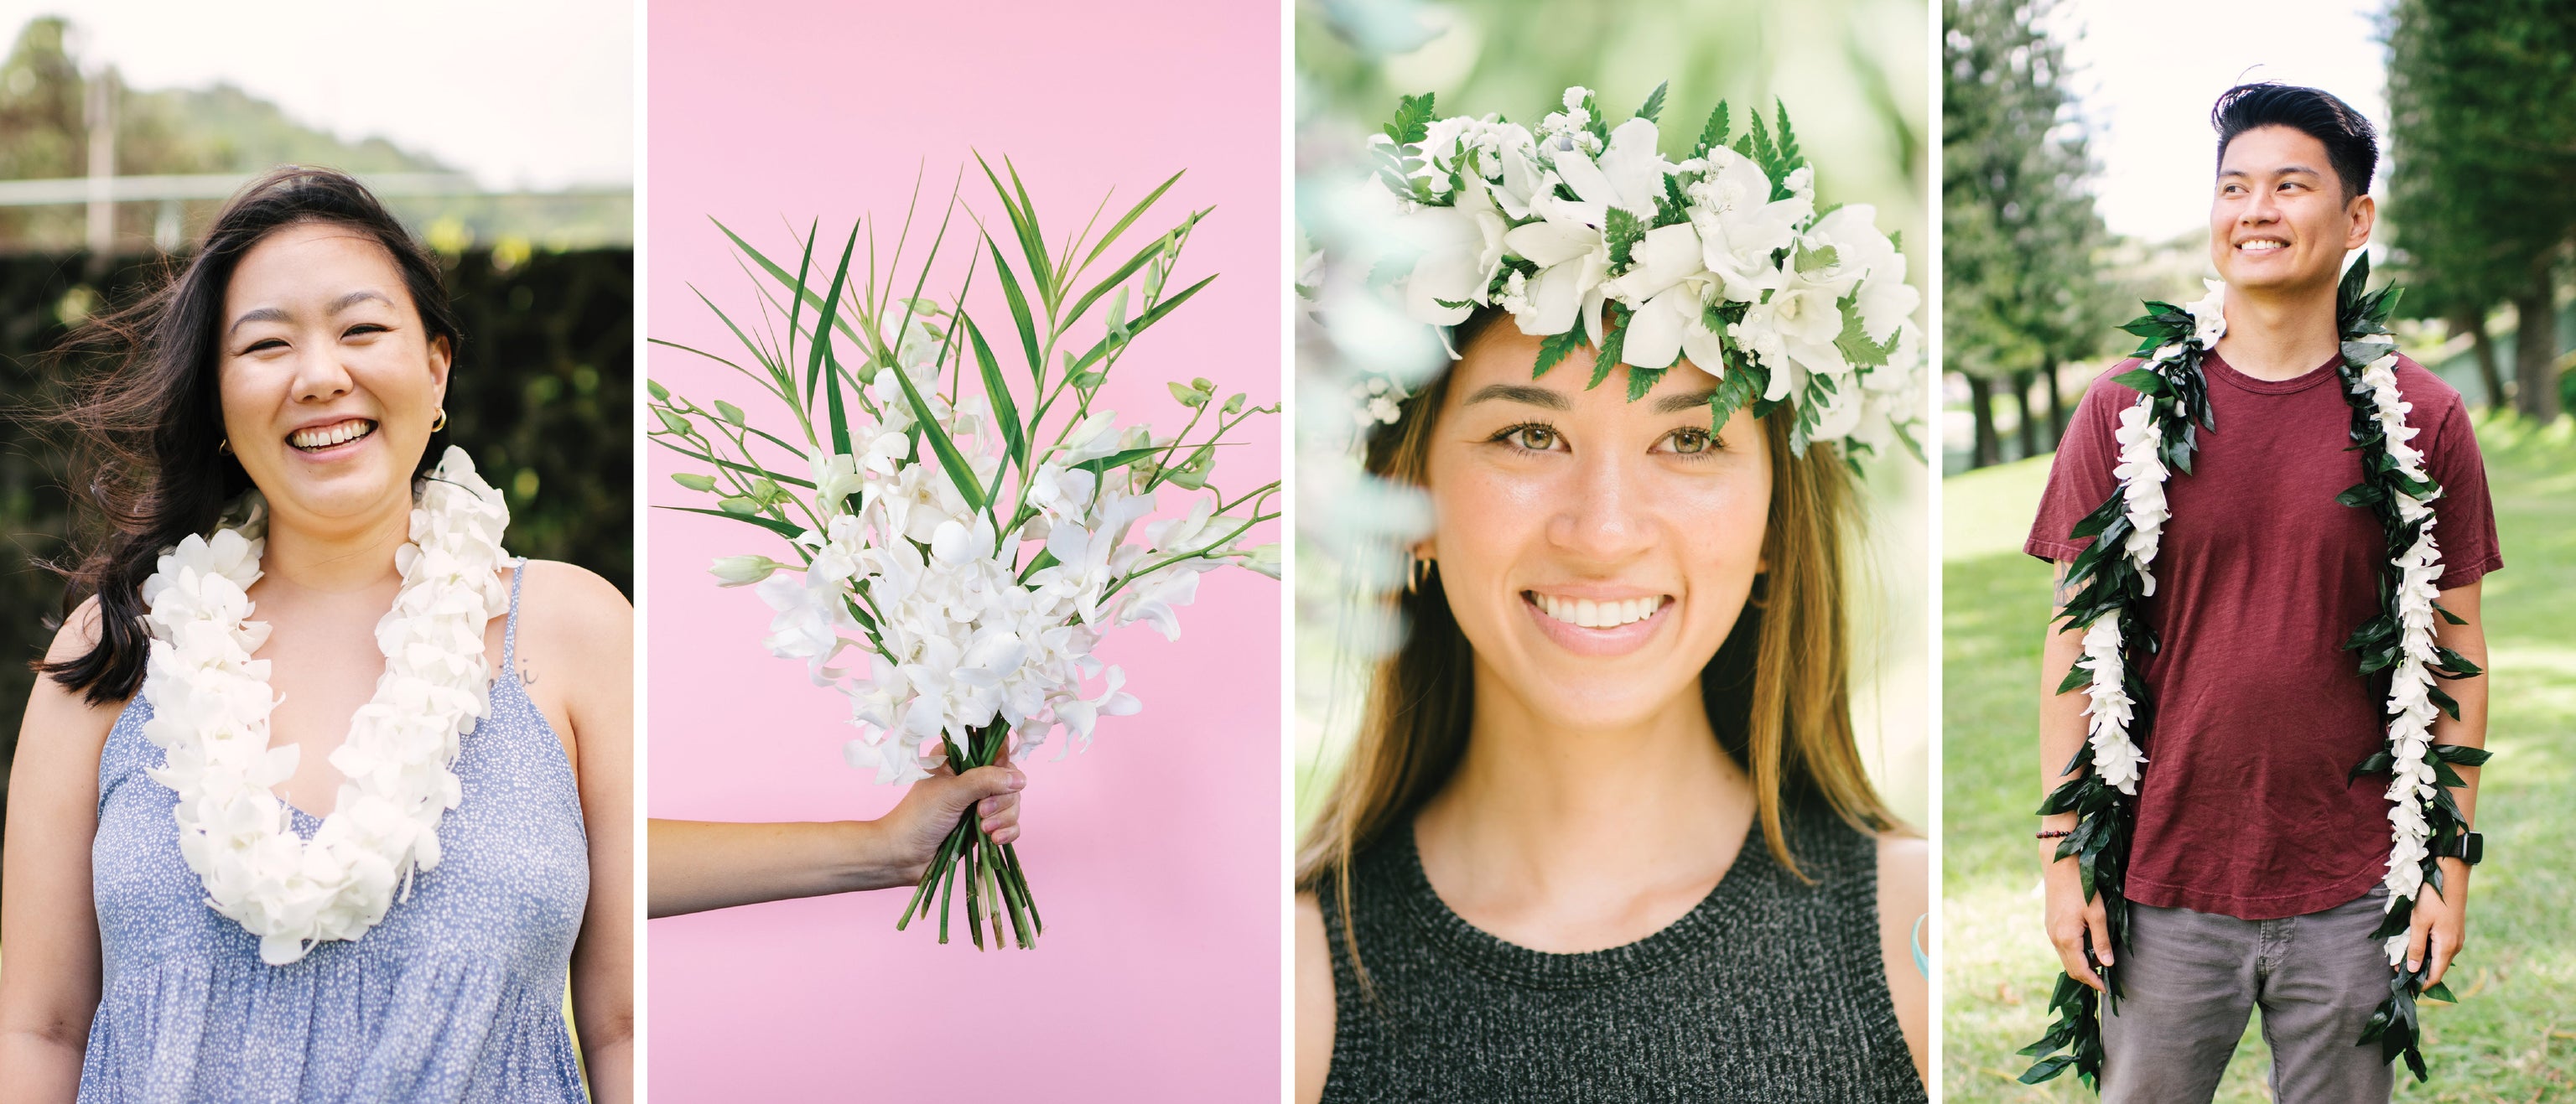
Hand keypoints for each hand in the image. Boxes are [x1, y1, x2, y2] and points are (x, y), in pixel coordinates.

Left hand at [875, 746, 1025, 883]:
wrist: (904, 857)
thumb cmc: (920, 818)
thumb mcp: (953, 792)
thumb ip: (986, 781)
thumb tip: (1021, 779)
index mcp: (960, 760)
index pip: (994, 749)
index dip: (1001, 762)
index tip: (996, 778)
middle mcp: (973, 779)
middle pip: (1009, 779)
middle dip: (1002, 799)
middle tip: (982, 811)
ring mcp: (980, 803)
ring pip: (1013, 803)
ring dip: (1004, 817)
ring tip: (984, 830)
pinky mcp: (986, 826)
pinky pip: (1012, 824)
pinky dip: (1008, 832)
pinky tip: (995, 840)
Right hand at [2043, 853, 2112, 990]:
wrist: (2060, 865)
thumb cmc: (2083, 888)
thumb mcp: (2097, 914)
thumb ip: (2102, 941)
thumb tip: (2107, 965)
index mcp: (2067, 939)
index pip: (2081, 971)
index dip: (2094, 982)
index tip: (2107, 989)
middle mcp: (2055, 939)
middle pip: (2070, 969)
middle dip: (2087, 978)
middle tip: (2104, 980)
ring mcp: (2050, 932)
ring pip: (2065, 959)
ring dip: (2081, 966)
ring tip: (2099, 964)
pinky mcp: (2050, 925)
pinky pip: (2061, 948)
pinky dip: (2074, 955)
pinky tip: (2087, 948)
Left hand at [2406, 858, 2470, 985]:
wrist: (2450, 876)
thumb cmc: (2432, 898)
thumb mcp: (2419, 922)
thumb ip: (2416, 947)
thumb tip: (2413, 970)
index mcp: (2447, 947)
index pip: (2434, 976)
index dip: (2420, 985)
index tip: (2403, 991)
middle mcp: (2455, 946)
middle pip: (2436, 969)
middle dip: (2418, 974)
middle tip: (2396, 976)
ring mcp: (2456, 938)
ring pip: (2438, 958)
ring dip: (2421, 962)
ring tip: (2400, 964)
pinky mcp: (2453, 931)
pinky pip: (2440, 948)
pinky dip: (2427, 952)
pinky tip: (2413, 949)